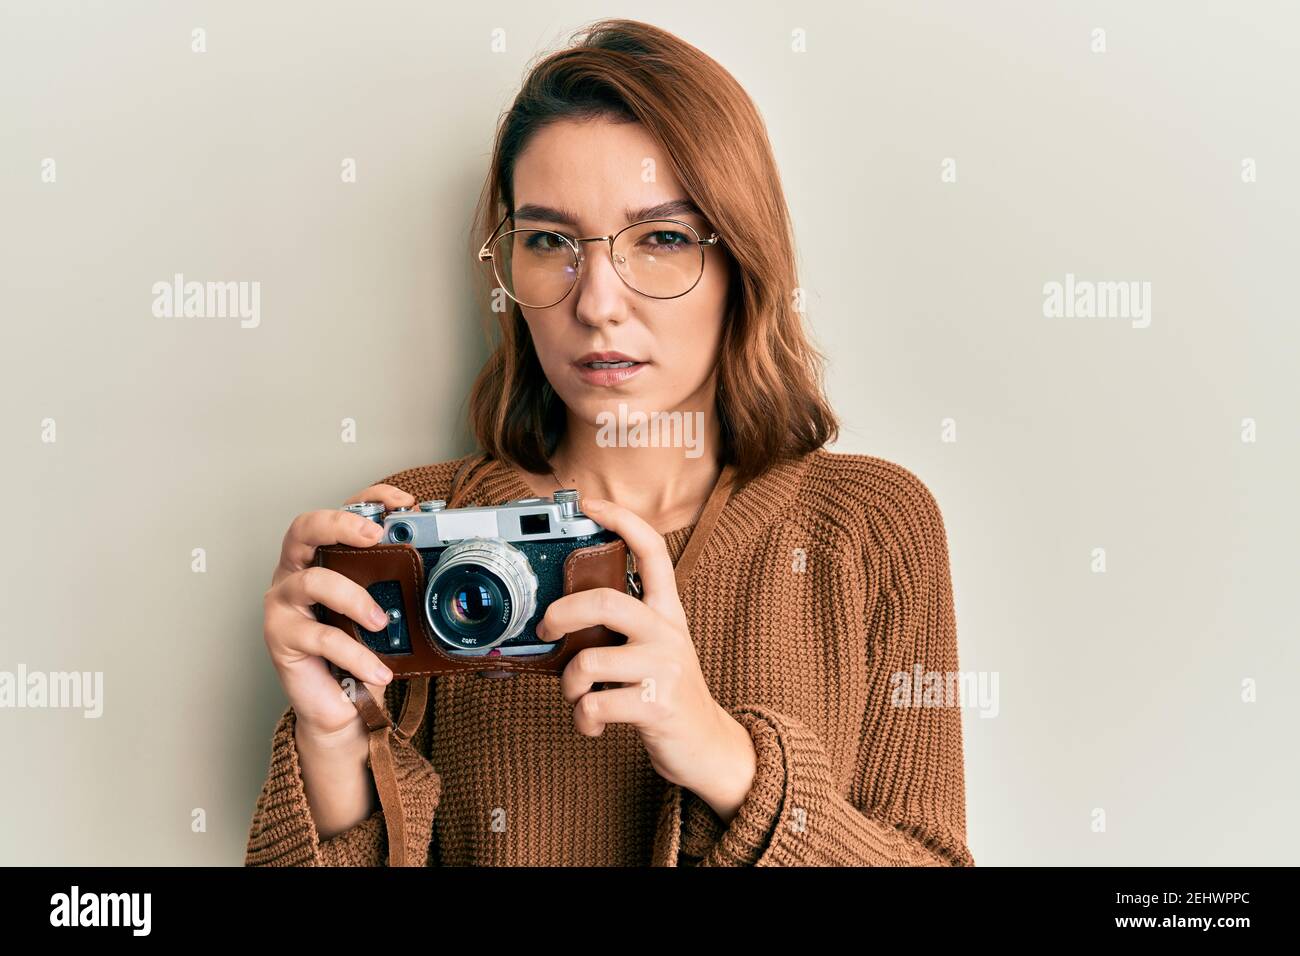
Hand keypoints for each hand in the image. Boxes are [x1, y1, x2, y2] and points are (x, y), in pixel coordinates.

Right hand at [262, 483, 413, 740]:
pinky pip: (320, 637)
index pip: (336, 511)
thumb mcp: (382, 610)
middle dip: (341, 524)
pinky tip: (378, 670)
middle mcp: (294, 572)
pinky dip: (355, 653)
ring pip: (312, 581)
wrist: (340, 705)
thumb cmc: (359, 649)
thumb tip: (437, 566)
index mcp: (320, 557)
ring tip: (381, 621)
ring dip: (354, 598)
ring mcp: (283, 604)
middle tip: (375, 536)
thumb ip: (394, 585)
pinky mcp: (281, 638)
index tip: (401, 503)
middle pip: (304, 529)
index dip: (366, 500)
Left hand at [543, 497, 757, 822]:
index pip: (651, 551)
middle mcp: (668, 632)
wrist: (707, 745)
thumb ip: (623, 626)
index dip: (621, 520)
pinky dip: (582, 720)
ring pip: (589, 662)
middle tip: (547, 628)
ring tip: (577, 696)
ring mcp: (664, 668)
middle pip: (606, 602)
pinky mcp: (656, 706)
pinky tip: (592, 724)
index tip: (589, 503)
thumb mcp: (655, 647)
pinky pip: (595, 706)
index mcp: (667, 612)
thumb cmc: (667, 691)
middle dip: (562, 613)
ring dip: (569, 685)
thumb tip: (564, 615)